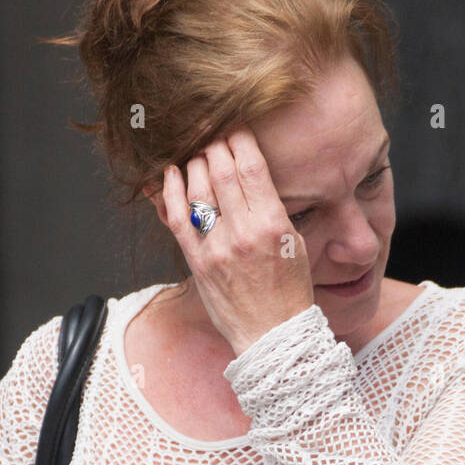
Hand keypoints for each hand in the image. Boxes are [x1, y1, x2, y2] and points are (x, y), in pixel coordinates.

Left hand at [161, 128, 314, 353]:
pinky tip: (171, 174)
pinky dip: (170, 191)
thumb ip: (272, 208)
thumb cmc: (289, 291)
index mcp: (272, 225)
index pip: (250, 165)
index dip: (239, 138)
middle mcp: (242, 233)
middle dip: (215, 144)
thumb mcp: (294, 243)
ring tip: (197, 153)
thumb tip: (251, 174)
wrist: (273, 337)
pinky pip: (177, 218)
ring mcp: (216, 248)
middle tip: (213, 133)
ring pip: (197, 188)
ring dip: (195, 162)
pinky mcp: (196, 262)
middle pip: (220, 170)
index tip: (235, 127)